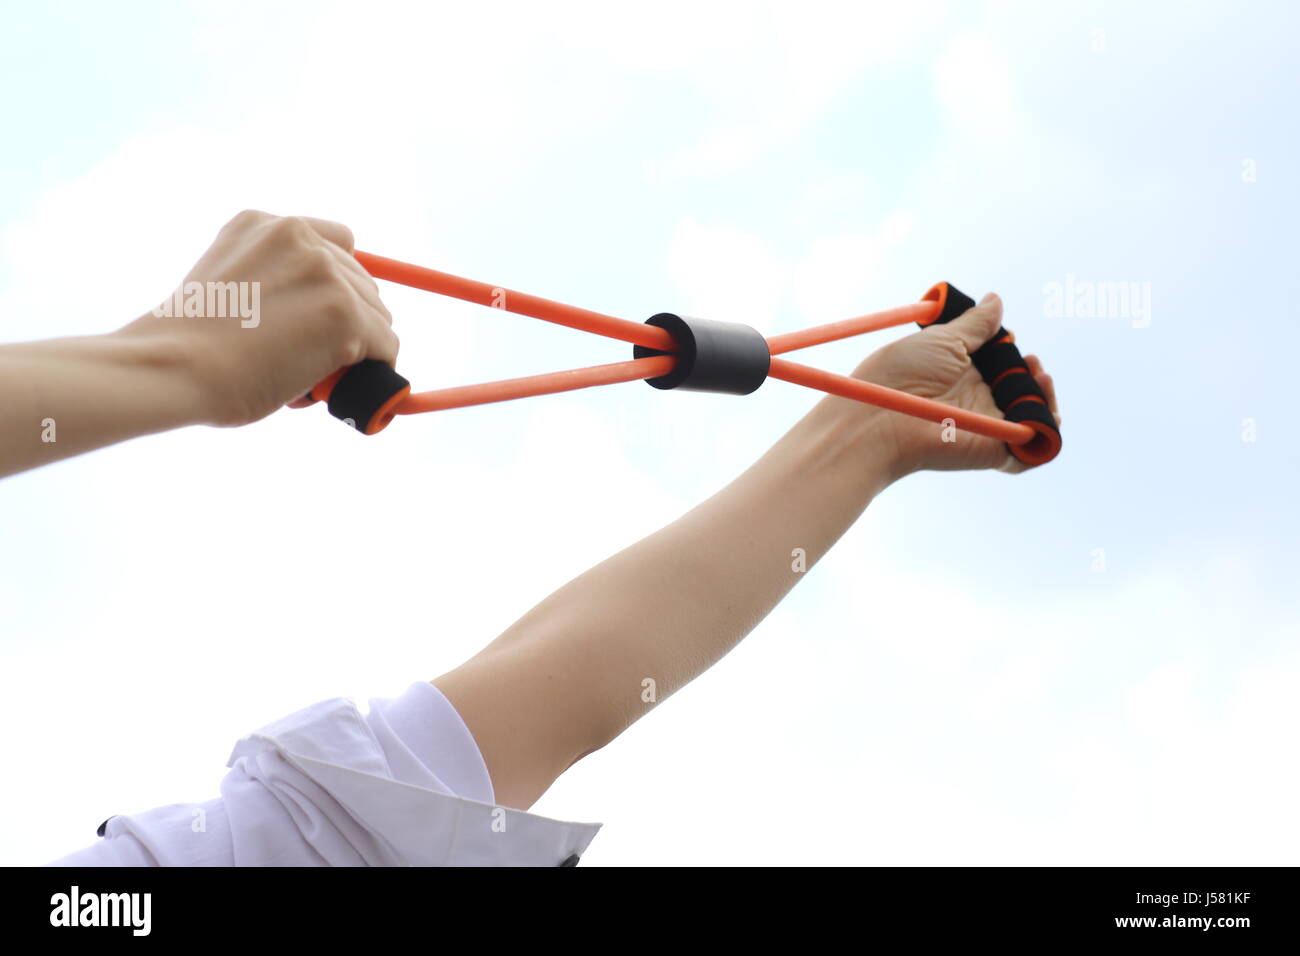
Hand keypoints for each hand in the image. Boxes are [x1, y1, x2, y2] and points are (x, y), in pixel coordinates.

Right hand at [117, 210, 398, 426]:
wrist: (171, 368)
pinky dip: (374, 369)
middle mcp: (299, 237)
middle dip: (346, 320)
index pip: (336, 243)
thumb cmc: (187, 346)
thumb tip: (316, 317)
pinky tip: (340, 385)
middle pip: (362, 281)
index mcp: (264, 224)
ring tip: (309, 375)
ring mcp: (325, 274)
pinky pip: (386, 346)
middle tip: (308, 357)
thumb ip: (271, 281)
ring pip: (376, 316)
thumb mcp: (228, 283)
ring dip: (356, 348)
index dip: (334, 285)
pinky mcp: (345, 314)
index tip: (318, 316)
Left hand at [850, 292, 1059, 475]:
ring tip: (1040, 376)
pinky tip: (1046, 409)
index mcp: (963, 376)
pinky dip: (1048, 433)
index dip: (1015, 355)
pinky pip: (1031, 453)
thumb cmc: (899, 376)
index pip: (1001, 367)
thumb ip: (974, 325)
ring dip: (1046, 399)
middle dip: (1034, 373)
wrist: (878, 417)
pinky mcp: (993, 452)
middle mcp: (977, 403)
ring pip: (1032, 420)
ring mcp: (987, 429)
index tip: (1012, 340)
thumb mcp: (942, 340)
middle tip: (1031, 361)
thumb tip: (996, 300)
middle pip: (1020, 391)